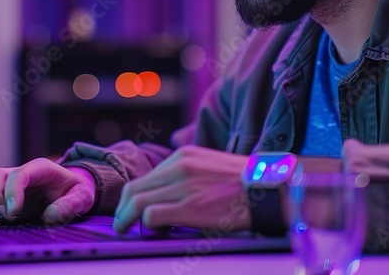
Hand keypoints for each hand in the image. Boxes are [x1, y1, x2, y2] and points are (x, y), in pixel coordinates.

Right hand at [0, 158, 95, 224]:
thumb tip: (50, 216)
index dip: (12, 192)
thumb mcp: (83, 196)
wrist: (70, 190)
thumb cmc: (75, 191)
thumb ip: (71, 204)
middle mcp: (19, 174)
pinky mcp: (1, 196)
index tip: (13, 212)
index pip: (19, 174)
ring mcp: (7, 184)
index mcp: (39, 169)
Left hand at [112, 146, 249, 233]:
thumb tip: (168, 188)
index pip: (146, 177)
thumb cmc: (242, 181)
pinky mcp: (189, 207)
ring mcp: (183, 187)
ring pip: (138, 202)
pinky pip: (152, 216)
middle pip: (135, 188)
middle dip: (123, 209)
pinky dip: (146, 225)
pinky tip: (153, 232)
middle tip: (121, 223)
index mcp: (183, 157)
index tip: (130, 209)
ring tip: (127, 229)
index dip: (133, 196)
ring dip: (127, 219)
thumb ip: (187, 170)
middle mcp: (179, 168)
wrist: (266, 187)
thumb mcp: (210, 163)